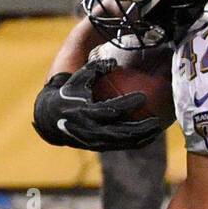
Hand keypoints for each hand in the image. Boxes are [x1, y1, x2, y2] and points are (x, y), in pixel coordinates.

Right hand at [32, 58, 162, 150]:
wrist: (50, 119)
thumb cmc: (69, 93)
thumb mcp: (78, 78)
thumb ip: (95, 68)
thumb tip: (114, 61)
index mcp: (85, 112)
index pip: (110, 109)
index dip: (127, 104)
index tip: (143, 96)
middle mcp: (90, 130)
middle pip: (119, 132)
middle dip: (139, 128)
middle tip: (156, 120)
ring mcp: (94, 141)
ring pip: (122, 142)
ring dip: (141, 138)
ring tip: (157, 129)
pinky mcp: (98, 147)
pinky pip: (121, 146)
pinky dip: (137, 142)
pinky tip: (151, 136)